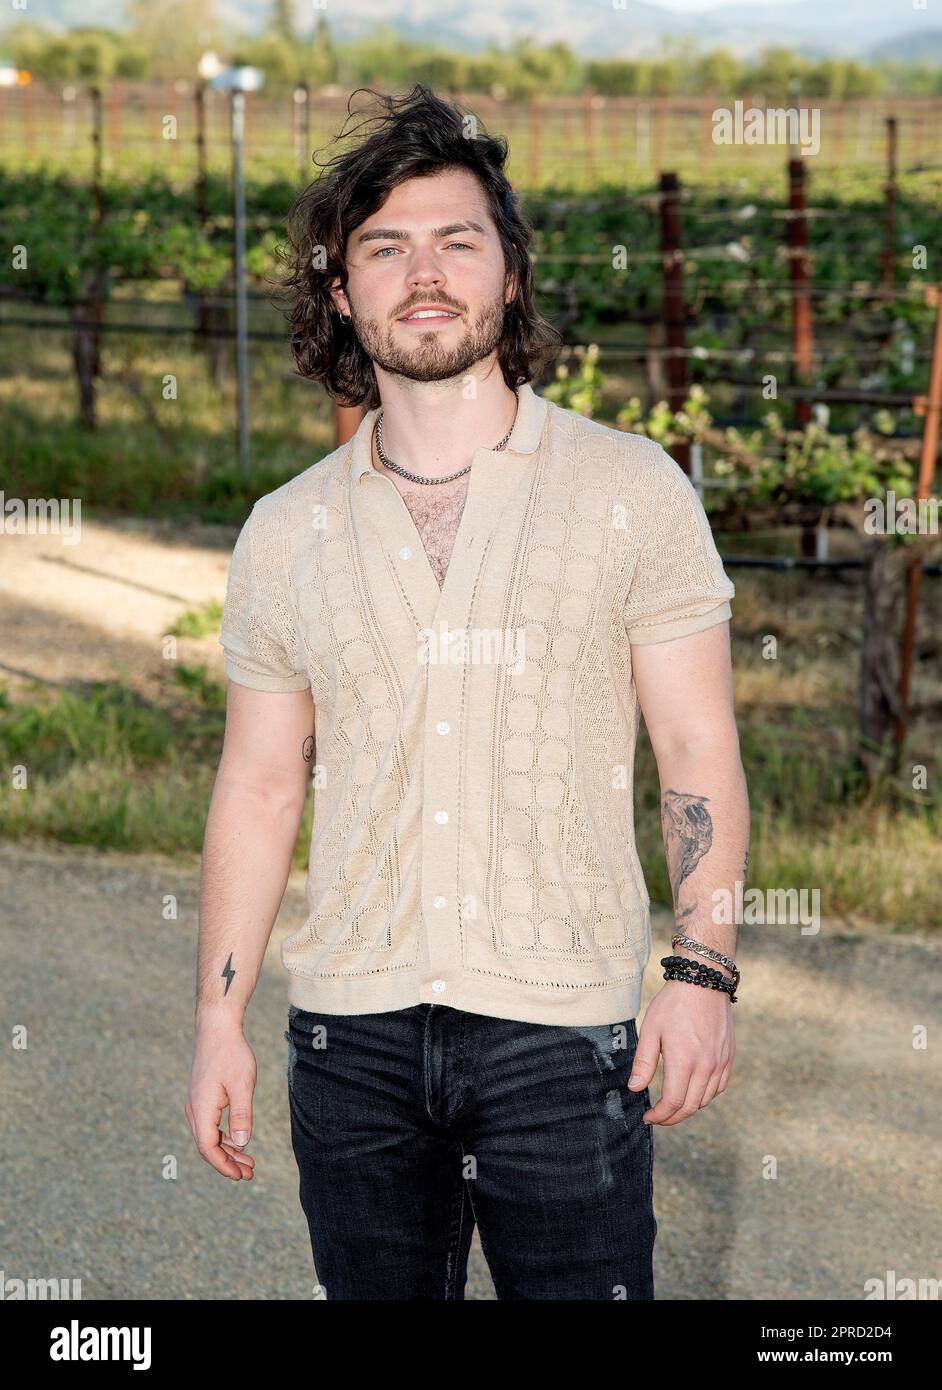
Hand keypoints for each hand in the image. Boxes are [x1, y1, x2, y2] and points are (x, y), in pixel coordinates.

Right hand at [185, 1019, 257, 1179]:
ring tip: (248, 1163)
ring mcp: (196, 1104)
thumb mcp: (242, 1084)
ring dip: (228, 1151)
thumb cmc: (231, 1054)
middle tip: (249, 1174)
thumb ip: (241, 1115)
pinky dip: (224, 1137)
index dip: (223, 1165)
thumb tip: (243, 1145)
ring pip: (209, 1137)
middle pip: (207, 1146)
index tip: (241, 1176)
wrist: (217, 1029)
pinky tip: (239, 1142)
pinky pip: (210, 1125)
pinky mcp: (202, 1099)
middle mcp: (194, 1110)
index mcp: (201, 1109)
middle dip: (228, 1163)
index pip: (207, 1148)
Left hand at [627, 980, 734, 1124]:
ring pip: (705, 1100)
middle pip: (690, 1107)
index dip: (659, 1116)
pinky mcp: (728, 1057)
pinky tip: (693, 1092)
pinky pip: (719, 1087)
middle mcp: (706, 1066)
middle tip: (658, 1117)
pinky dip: (705, 1096)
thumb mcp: (651, 1030)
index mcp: (684, 1061)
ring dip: (688, 1108)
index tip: (648, 1117)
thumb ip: (643, 1063)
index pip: (673, 1103)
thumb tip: (635, 1089)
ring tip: (673, 1105)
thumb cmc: (674, 1004)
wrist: (703, 982)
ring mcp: (720, 1062)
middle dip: (672, 1117)